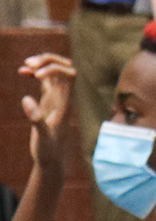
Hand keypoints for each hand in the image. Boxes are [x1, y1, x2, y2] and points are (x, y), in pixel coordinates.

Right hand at [18, 53, 74, 169]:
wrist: (51, 159)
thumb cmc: (49, 150)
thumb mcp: (42, 137)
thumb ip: (36, 120)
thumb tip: (26, 99)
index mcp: (65, 102)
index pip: (69, 75)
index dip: (55, 68)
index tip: (37, 75)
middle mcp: (63, 98)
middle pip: (64, 68)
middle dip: (48, 60)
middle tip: (28, 64)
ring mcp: (56, 98)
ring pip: (55, 72)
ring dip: (42, 64)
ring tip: (25, 65)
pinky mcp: (48, 102)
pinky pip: (45, 81)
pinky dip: (35, 73)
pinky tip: (22, 71)